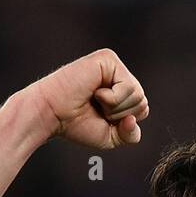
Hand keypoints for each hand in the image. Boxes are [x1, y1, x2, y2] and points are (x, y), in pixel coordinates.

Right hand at [27, 48, 148, 149]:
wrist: (52, 115)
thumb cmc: (75, 124)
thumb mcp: (110, 137)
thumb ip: (130, 134)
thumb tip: (135, 119)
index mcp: (120, 91)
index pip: (142, 110)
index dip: (124, 123)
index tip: (101, 118)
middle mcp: (118, 75)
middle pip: (142, 102)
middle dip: (120, 115)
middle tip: (96, 109)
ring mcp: (113, 66)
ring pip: (138, 95)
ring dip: (114, 108)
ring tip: (94, 100)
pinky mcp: (108, 59)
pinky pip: (128, 87)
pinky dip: (112, 98)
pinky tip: (95, 92)